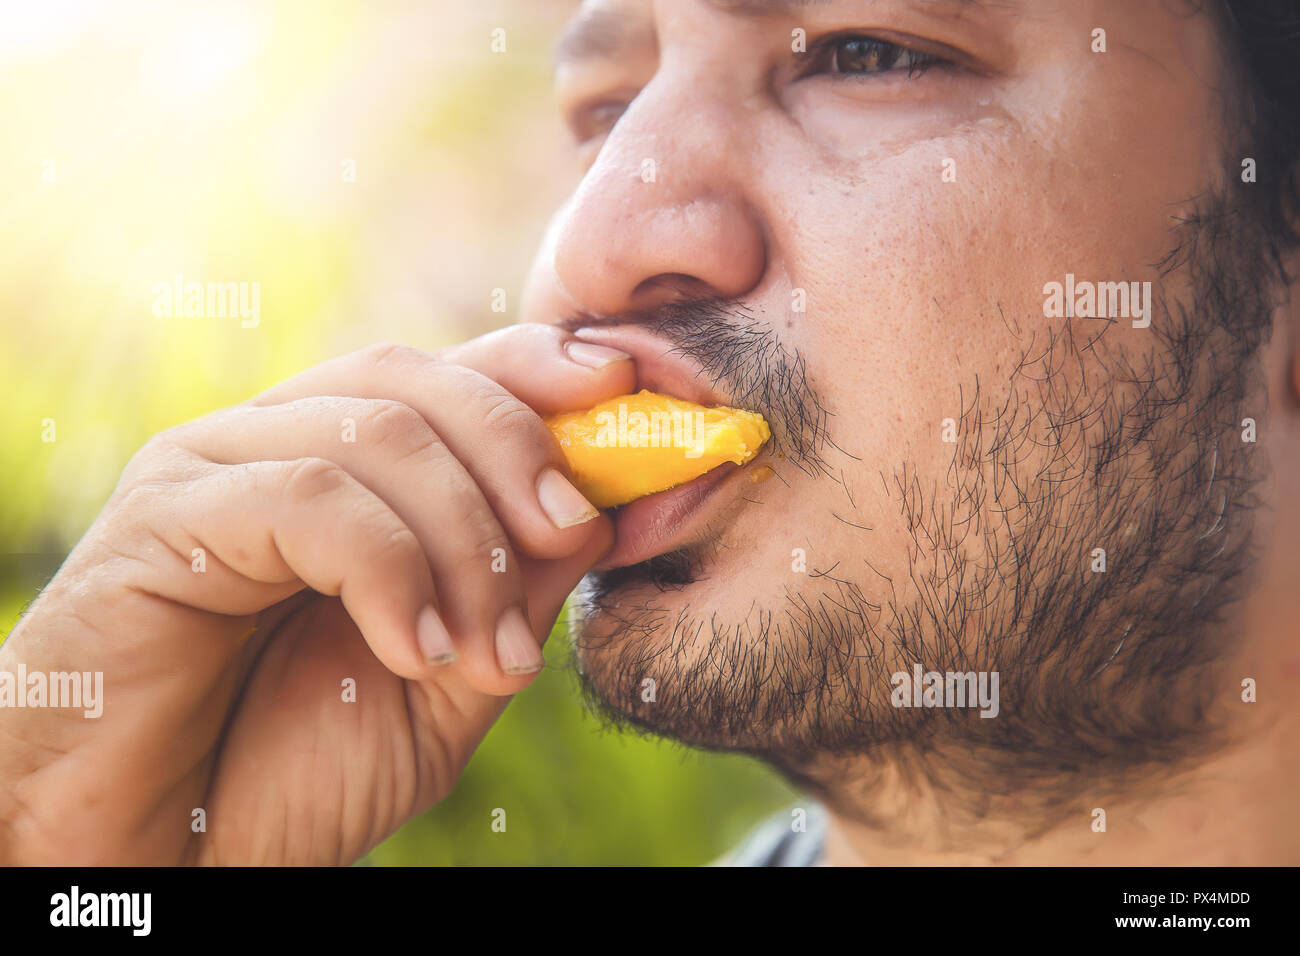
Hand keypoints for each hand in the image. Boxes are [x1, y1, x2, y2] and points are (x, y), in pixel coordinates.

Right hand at [0, 325, 633, 863]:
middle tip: (572, 537)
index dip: (540, 366)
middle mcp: (275, 444)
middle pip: (421, 380)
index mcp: (344, 469)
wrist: (162, 857)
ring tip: (485, 650)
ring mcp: (214, 468)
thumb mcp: (450, 677)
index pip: (451, 374)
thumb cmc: (294, 766)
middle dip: (519, 452)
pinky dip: (388, 570)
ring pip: (378, 433)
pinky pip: (307, 497)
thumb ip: (516, 592)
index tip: (629, 382)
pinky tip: (414, 650)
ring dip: (463, 540)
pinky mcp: (163, 516)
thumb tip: (599, 508)